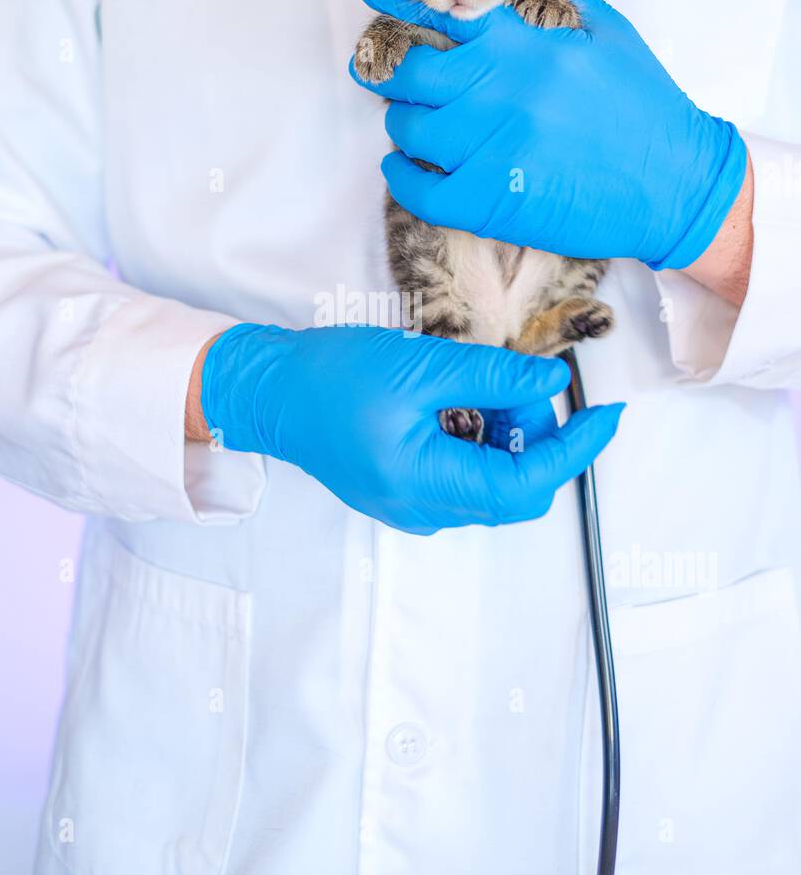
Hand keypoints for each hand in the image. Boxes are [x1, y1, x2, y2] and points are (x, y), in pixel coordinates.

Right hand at [200, 324, 622, 534]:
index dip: (575, 451)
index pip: (526, 486)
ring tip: (485, 384)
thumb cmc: (328, 377)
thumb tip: (552, 385)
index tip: (606, 416)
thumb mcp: (420, 365)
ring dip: (508, 437)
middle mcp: (421, 509)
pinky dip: (482, 442)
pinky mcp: (403, 491)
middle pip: (514, 490)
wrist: (268, 391)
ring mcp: (410, 506)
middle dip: (535, 437)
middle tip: (521, 381)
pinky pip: (464, 478)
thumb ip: (492, 377)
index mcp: (423, 485)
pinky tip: (463, 403)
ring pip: (491, 484)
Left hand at [351, 0, 747, 270]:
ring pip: (407, 129)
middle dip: (396, 72)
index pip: (440, 11)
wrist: (675, 185)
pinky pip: (416, 190)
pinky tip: (405, 167)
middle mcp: (499, 91)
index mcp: (524, 45)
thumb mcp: (610, 33)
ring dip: (404, 125)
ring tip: (420, 124)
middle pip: (409, 73)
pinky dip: (401, 176)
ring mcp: (490, 149)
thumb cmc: (647, 110)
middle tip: (398, 77)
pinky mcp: (489, 202)